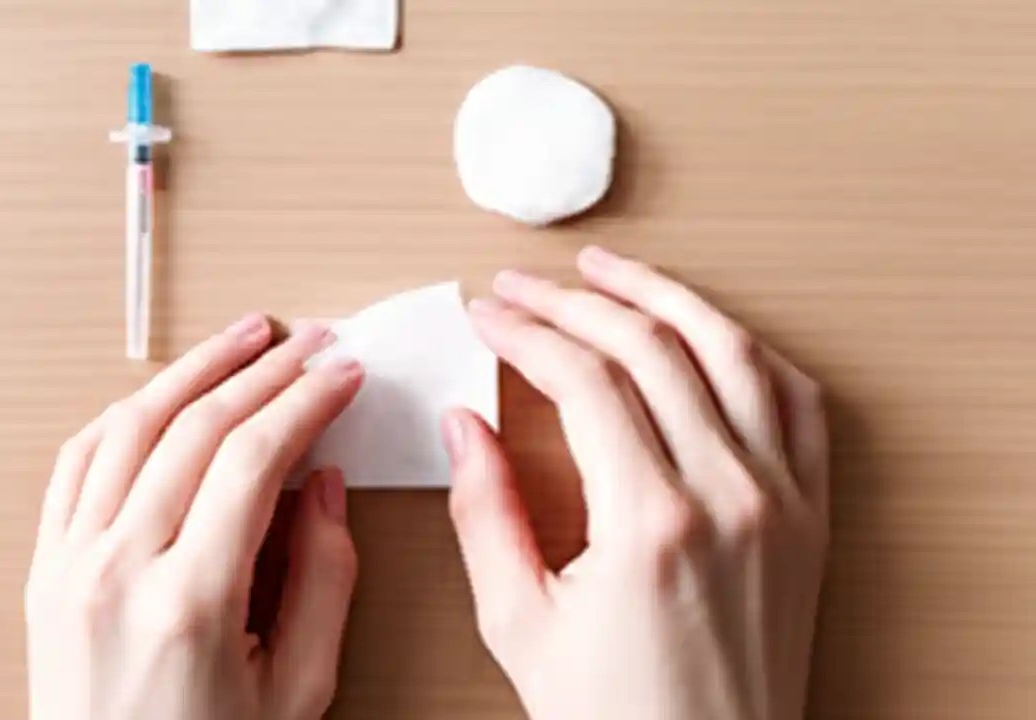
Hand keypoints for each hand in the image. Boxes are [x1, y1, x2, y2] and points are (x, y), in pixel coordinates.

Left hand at [25, 316, 362, 719]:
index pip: (253, 459)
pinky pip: (77, 461)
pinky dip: (124, 413)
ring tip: (241, 338)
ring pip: (130, 427)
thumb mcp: (297, 690)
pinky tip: (163, 392)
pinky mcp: (45, 568)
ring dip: (192, 370)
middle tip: (307, 341)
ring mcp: (69, 564)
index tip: (341, 373)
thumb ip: (324, 580)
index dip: (306, 402)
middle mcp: (116, 571)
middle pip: (195, 429)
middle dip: (263, 371)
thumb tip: (323, 485)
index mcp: (188, 604)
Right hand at [443, 247, 828, 719]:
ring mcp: (783, 500)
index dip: (527, 332)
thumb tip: (464, 425)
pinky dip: (747, 349)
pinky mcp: (810, 516)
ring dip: (667, 296)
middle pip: (652, 348)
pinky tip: (705, 331)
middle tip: (525, 283)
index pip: (585, 379)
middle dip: (576, 299)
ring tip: (610, 269)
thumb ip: (484, 513)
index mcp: (651, 523)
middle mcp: (731, 497)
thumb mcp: (521, 625)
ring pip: (732, 352)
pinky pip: (795, 401)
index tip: (488, 314)